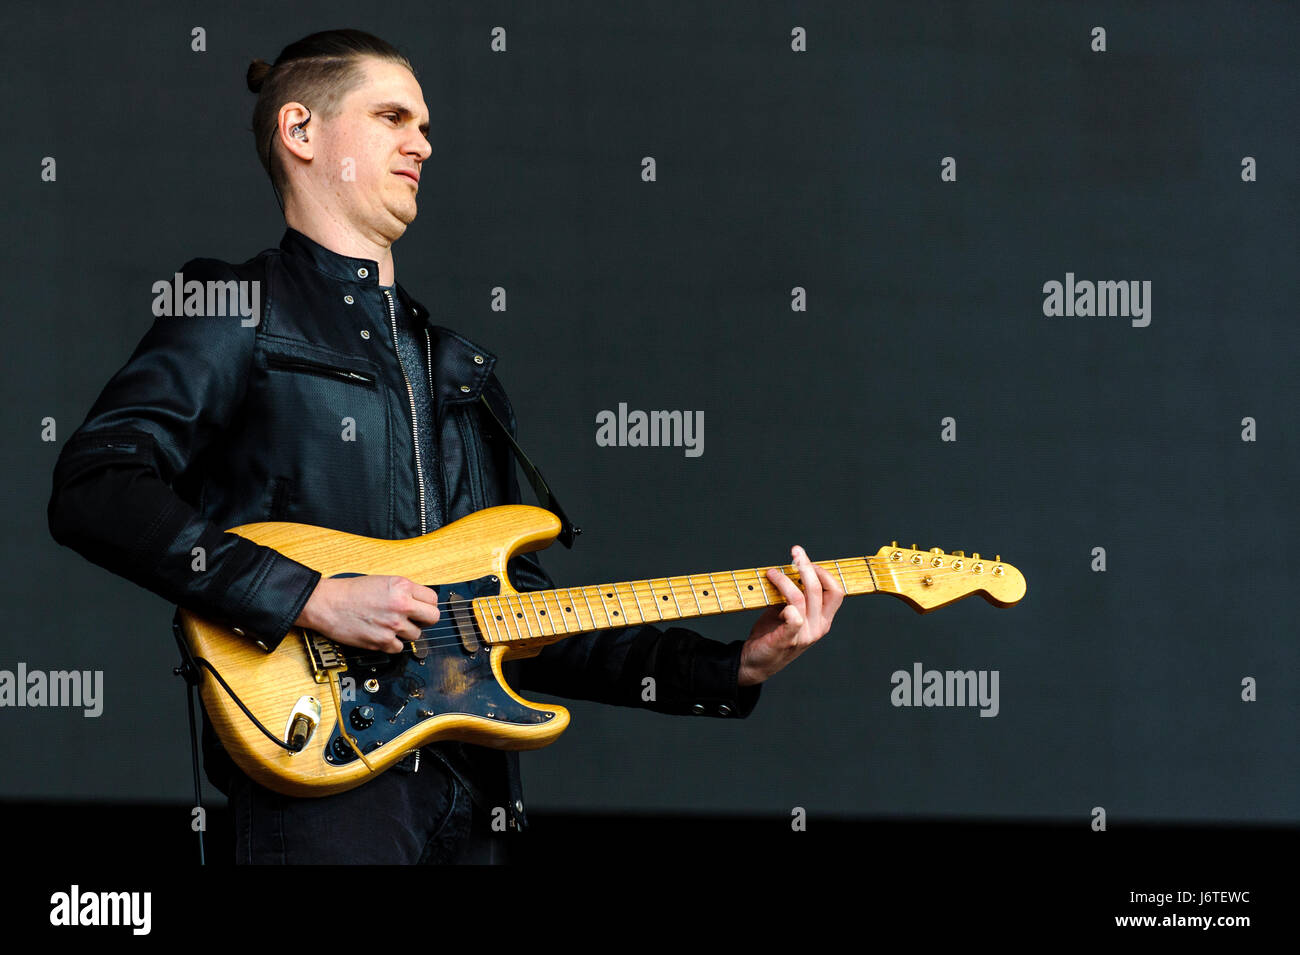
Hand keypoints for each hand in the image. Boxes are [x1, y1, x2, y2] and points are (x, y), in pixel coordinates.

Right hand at [294, 575, 439, 652]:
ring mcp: (393, 625)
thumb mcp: (383, 581)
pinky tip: (382, 634)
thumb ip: (404, 591)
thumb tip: (420, 602)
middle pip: (433, 618)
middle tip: (414, 619)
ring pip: (416, 635)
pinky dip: (391, 644)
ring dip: (405, 632)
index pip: (433, 599)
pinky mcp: (382, 641)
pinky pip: (398, 648)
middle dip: (424, 620)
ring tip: (390, 625)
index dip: (426, 604)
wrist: (328, 603)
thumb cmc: (350, 592)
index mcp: (402, 587)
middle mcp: (401, 605)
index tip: (421, 608)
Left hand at [739, 545, 842, 685]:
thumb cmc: (772, 633)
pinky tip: (775, 596)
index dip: (823, 572)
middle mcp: (818, 627)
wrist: (755, 662)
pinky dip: (786, 604)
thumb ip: (795, 595)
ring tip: (772, 573)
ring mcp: (804, 635)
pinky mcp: (787, 639)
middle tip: (795, 551)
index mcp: (823, 619)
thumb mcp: (788, 611)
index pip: (836, 592)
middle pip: (820, 589)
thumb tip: (791, 568)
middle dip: (806, 565)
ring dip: (785, 580)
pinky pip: (793, 618)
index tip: (805, 560)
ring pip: (802, 598)